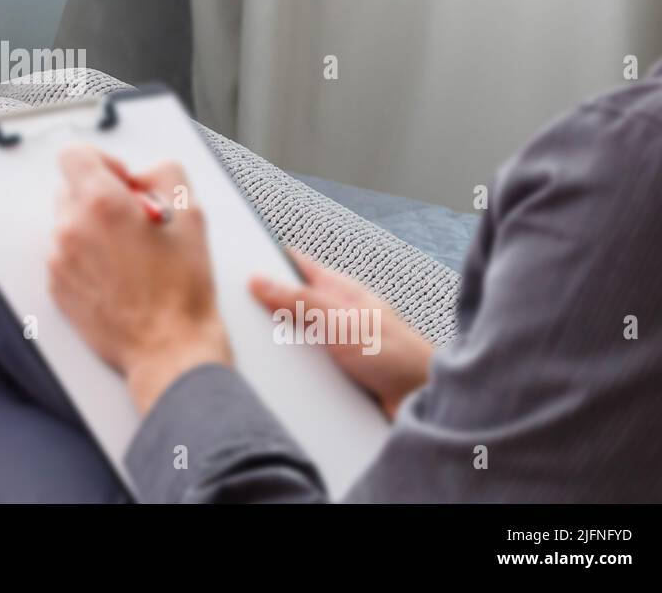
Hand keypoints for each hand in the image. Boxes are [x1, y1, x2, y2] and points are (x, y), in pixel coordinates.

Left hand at [48, 145, 232, 414]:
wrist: (168, 348)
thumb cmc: (181, 289)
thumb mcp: (191, 214)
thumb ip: (164, 173)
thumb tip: (143, 174)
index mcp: (102, 203)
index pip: (74, 154)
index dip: (102, 161)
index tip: (122, 180)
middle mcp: (72, 227)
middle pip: (70, 188)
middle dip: (99, 196)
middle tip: (133, 219)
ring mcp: (59, 259)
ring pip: (68, 223)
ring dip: (92, 228)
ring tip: (128, 253)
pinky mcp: (56, 286)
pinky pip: (64, 255)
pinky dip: (85, 257)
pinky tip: (117, 275)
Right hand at [249, 250, 432, 419]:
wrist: (424, 402)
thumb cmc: (397, 355)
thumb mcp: (340, 321)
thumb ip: (299, 300)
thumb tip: (259, 280)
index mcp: (337, 289)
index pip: (294, 264)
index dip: (266, 259)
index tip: (237, 261)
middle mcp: (334, 313)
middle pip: (287, 303)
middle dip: (264, 309)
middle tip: (236, 315)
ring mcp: (334, 342)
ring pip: (292, 337)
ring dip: (279, 347)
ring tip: (257, 352)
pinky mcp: (335, 371)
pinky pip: (302, 366)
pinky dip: (290, 371)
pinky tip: (278, 379)